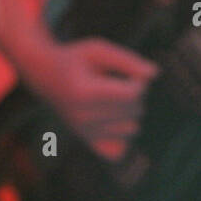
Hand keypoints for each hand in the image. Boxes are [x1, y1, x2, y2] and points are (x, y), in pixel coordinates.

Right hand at [24, 38, 159, 161]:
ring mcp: (84, 132)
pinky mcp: (86, 141)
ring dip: (131, 113)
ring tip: (116, 99)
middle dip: (136, 95)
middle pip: (135, 111)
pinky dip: (123, 137)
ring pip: (132, 129)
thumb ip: (127, 60)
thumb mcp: (99, 50)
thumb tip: (155, 74)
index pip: (133, 95)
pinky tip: (115, 120)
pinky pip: (119, 151)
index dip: (138, 82)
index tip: (129, 74)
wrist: (45, 75)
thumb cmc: (76, 59)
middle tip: (119, 83)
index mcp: (86, 93)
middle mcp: (83, 117)